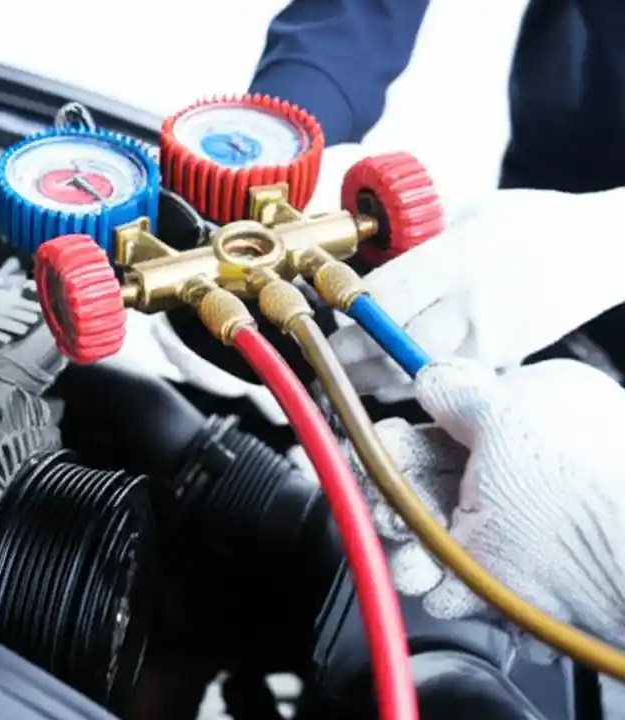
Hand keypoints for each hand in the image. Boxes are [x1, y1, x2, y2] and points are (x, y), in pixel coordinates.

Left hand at [330, 186, 624, 401]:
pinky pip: (448, 378)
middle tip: (327, 356)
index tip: (324, 318)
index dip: (348, 315)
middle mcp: (472, 304)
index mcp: (456, 259)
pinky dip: (415, 381)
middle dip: (353, 357)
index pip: (385, 298)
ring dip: (377, 377)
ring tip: (351, 370)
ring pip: (418, 372)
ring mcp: (491, 337)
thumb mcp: (468, 210)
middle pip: (394, 346)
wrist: (604, 249)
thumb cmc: (533, 223)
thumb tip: (359, 244)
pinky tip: (393, 373)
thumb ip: (414, 231)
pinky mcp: (504, 359)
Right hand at [352, 357, 624, 651]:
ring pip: (427, 528)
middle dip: (391, 491)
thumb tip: (430, 374)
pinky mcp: (496, 579)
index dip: (401, 436)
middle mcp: (515, 474)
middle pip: (425, 477)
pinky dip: (433, 580)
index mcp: (529, 422)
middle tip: (382, 499)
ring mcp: (506, 529)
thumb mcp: (509, 416)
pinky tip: (433, 576)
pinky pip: (445, 577)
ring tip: (408, 548)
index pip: (447, 422)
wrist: (611, 572)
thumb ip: (462, 391)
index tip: (373, 446)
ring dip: (405, 539)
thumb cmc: (573, 488)